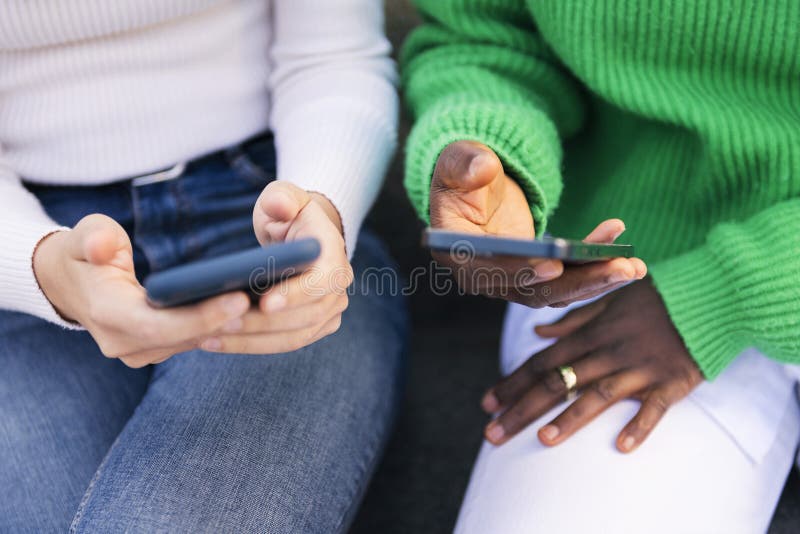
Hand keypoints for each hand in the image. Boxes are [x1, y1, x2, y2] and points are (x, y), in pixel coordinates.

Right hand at [33, 214, 251, 367]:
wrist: (69, 282)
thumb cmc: (83, 252)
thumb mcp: (84, 236)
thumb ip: (94, 238)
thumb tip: (105, 247)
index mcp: (106, 315)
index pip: (159, 324)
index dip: (200, 316)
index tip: (239, 298)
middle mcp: (124, 343)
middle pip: (184, 337)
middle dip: (226, 321)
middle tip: (269, 301)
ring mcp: (140, 351)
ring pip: (193, 341)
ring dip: (230, 326)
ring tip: (270, 302)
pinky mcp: (156, 348)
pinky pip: (193, 339)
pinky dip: (220, 325)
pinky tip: (253, 308)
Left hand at [198, 181, 351, 353]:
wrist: (300, 236)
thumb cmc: (287, 213)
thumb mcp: (283, 196)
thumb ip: (281, 197)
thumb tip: (280, 207)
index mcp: (333, 254)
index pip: (321, 281)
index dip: (296, 294)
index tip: (265, 303)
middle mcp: (338, 288)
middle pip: (304, 316)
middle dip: (262, 323)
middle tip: (221, 323)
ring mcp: (329, 312)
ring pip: (292, 337)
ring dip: (251, 341)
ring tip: (209, 338)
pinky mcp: (313, 328)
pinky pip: (283, 344)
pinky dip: (250, 345)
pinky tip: (213, 342)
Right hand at [430, 141, 645, 305]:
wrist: (474, 187)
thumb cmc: (462, 171)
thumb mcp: (457, 160)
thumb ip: (464, 163)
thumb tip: (483, 169)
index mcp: (456, 251)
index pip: (487, 269)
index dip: (519, 270)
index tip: (553, 265)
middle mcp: (483, 276)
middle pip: (531, 290)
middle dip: (578, 282)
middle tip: (619, 269)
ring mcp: (512, 280)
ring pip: (556, 291)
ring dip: (596, 282)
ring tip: (634, 267)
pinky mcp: (536, 276)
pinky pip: (569, 279)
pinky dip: (596, 269)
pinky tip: (624, 251)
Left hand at [481, 279, 703, 451]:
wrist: (707, 296)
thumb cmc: (654, 299)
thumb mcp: (608, 300)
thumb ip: (572, 320)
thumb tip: (538, 333)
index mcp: (590, 335)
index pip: (541, 362)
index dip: (512, 383)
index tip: (486, 403)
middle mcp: (608, 352)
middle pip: (557, 383)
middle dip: (522, 409)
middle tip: (494, 434)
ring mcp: (638, 368)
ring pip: (597, 395)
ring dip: (569, 419)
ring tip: (543, 440)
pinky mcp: (670, 382)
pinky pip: (653, 408)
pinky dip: (639, 426)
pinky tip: (621, 446)